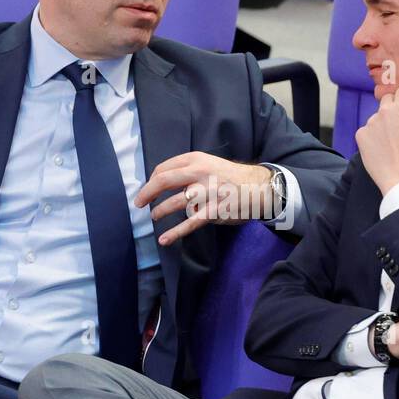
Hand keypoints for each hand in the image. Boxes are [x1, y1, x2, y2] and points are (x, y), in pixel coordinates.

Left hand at [135, 152, 275, 246]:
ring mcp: (208, 192)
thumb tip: (161, 181)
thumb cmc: (229, 177)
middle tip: (139, 203)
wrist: (258, 187)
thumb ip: (188, 170)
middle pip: (164, 181)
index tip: (148, 190)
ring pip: (175, 202)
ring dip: (160, 211)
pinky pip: (190, 223)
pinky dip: (175, 232)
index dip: (152, 180)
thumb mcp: (209, 164)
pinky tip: (164, 239)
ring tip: (154, 216)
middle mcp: (201, 173)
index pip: (164, 168)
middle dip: (147, 193)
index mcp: (196, 159)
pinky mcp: (215, 211)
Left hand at [355, 86, 398, 193]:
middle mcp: (383, 110)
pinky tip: (380, 148)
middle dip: (393, 107)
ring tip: (390, 141)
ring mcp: (370, 122)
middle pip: (387, 99)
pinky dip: (372, 136)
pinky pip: (367, 130)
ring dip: (382, 123)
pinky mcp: (360, 134)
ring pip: (377, 116)